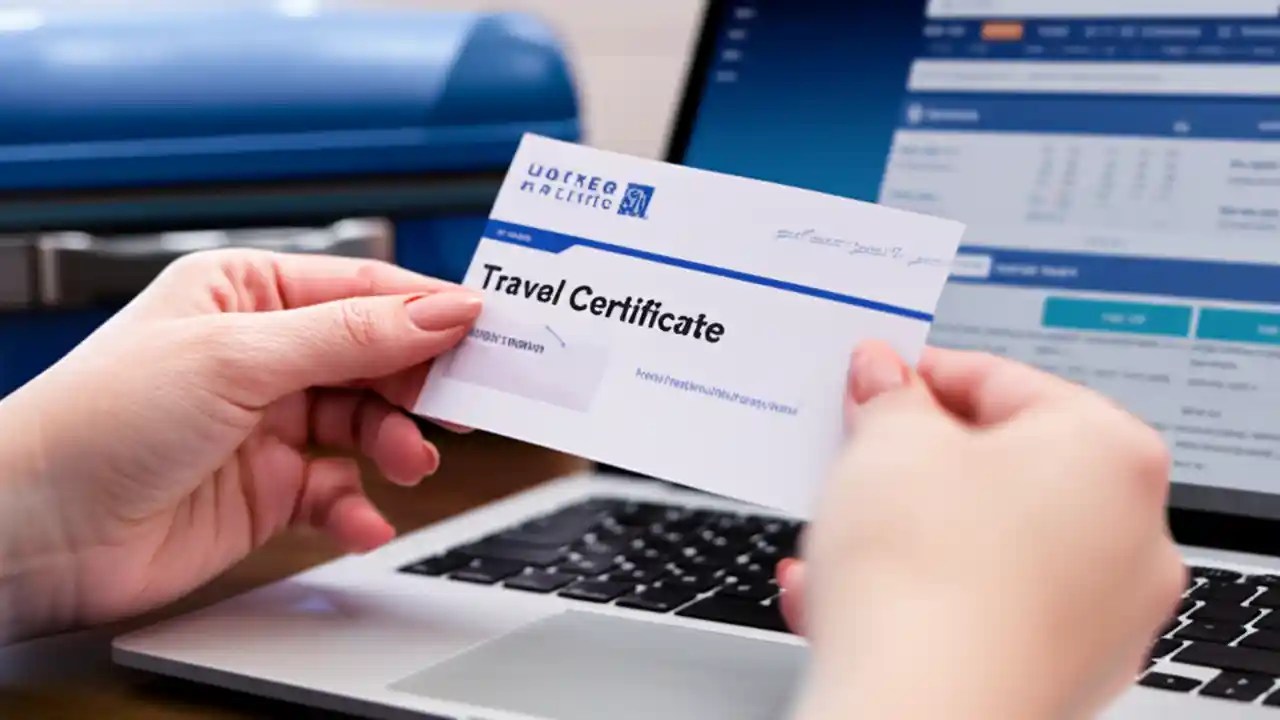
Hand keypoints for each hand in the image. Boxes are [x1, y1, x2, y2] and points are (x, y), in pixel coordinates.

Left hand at [0, 250, 480, 640]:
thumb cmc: (99, 421)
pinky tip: (366, 518)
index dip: (426, 311)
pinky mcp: (270, 489)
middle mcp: (263, 354)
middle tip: (460, 407)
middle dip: (418, 384)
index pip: (361, 291)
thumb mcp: (239, 358)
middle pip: (375, 358)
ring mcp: (268, 423)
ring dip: (395, 445)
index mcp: (247, 294)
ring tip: (406, 463)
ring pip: (367, 424)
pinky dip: (360, 505)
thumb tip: (442, 311)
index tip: (485, 331)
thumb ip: (353, 337)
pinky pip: (339, 489)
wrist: (36, 533)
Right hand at [787, 343, 1183, 719]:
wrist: (921, 716)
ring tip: (836, 537)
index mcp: (1112, 452)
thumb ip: (888, 396)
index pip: (1003, 381)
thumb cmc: (928, 581)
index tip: (873, 381)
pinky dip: (916, 596)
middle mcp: (1130, 535)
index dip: (920, 376)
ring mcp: (1102, 616)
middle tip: (853, 456)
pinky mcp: (1058, 675)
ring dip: (902, 534)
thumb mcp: (887, 444)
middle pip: (999, 469)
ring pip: (984, 546)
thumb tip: (885, 377)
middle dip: (910, 464)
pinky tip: (843, 599)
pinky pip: (977, 610)